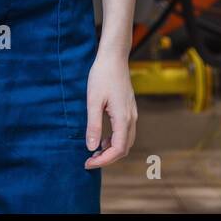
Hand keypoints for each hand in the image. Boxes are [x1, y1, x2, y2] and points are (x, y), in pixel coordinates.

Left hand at [83, 49, 136, 168]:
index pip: (117, 149)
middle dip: (107, 158)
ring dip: (111, 150)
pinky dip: (114, 140)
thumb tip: (91, 148)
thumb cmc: (102, 75)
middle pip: (124, 148)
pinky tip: (101, 139)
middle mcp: (131, 118)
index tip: (88, 162)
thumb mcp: (93, 101)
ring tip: (93, 152)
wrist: (114, 57)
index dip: (103, 160)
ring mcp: (132, 113)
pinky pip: (125, 132)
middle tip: (89, 160)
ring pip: (126, 141)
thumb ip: (93, 125)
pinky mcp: (129, 109)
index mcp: (123, 118)